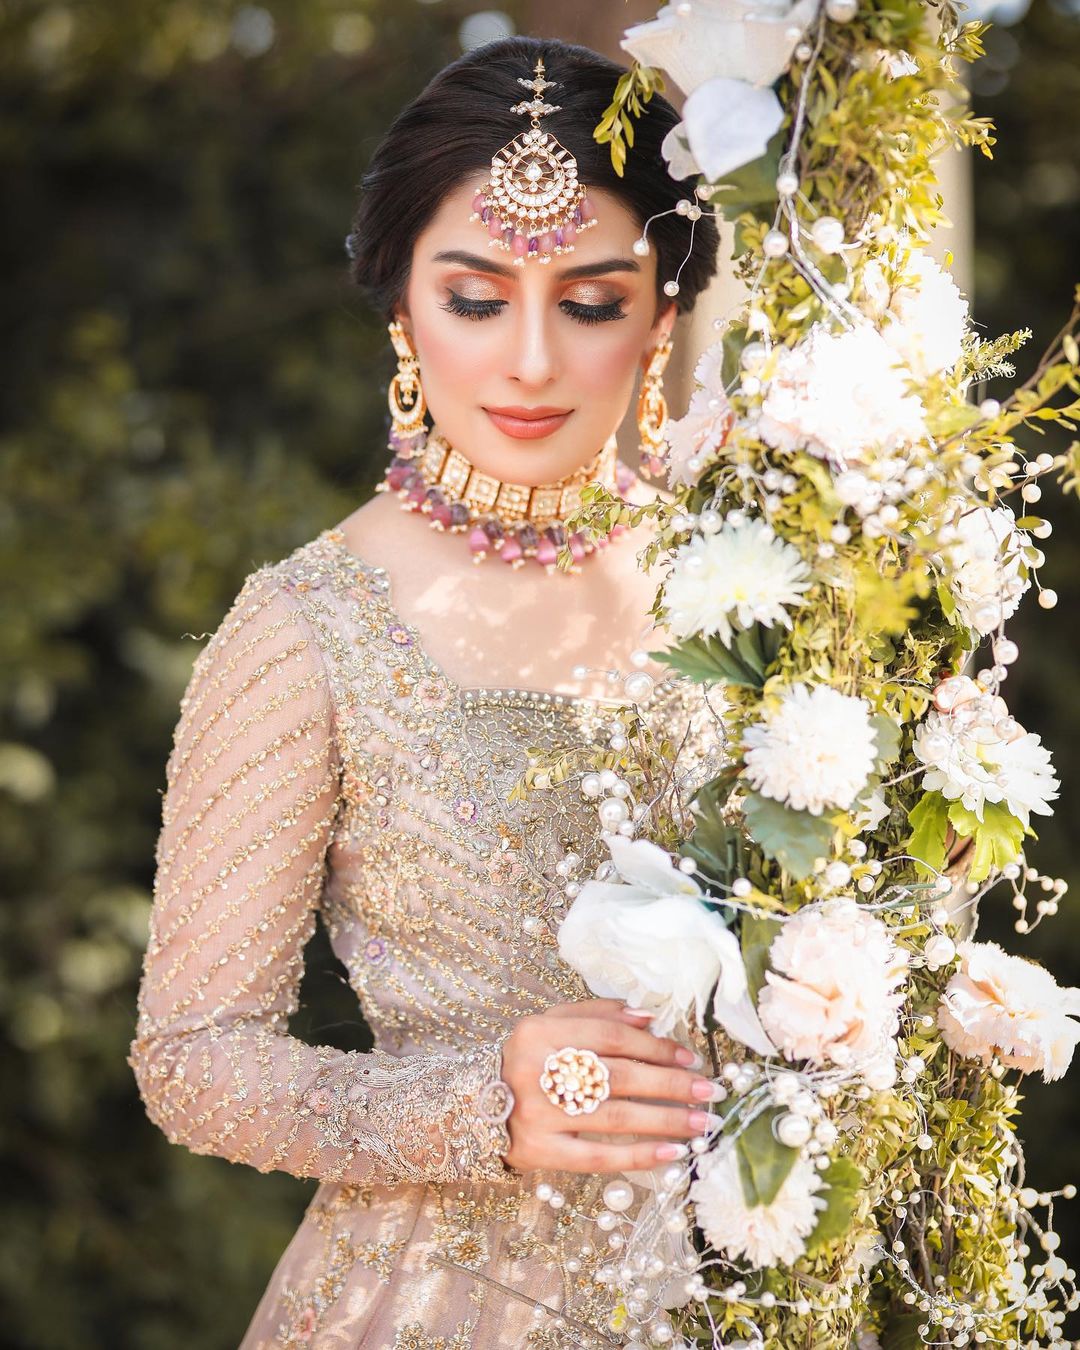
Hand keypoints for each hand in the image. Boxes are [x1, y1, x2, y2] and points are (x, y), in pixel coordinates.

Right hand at [499, 997, 721, 1173]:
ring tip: (700, 1123)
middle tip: (707, 1091)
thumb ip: (596, 1014)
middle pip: (618, 1076)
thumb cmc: (523, 1063)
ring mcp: (538, 1114)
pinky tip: (671, 1154)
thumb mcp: (548, 1026)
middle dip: (671, 1084)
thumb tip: (649, 1017)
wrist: (468, 1107)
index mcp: (540, 1032)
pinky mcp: (539, 1152)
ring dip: (665, 1120)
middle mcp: (537, 1070)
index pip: (610, 1036)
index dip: (655, 1046)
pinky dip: (638, 1156)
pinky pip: (597, 1156)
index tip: (688, 1057)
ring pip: (615, 1117)